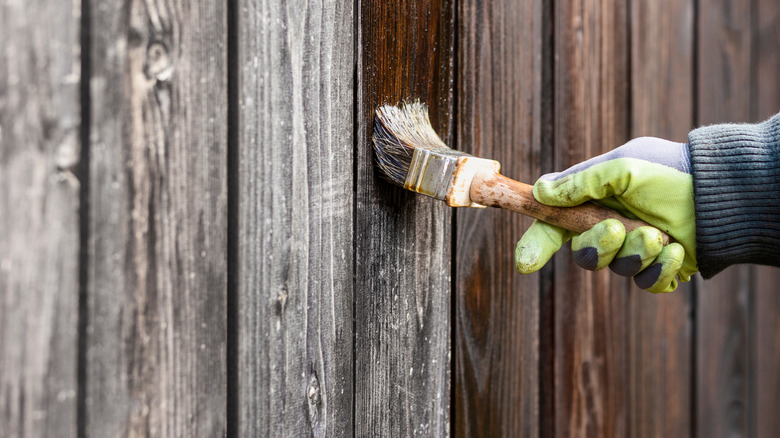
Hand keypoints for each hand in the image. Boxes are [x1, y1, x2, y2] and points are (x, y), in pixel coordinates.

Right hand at [515, 137, 696, 292]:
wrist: (723, 191)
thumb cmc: (671, 171)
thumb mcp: (623, 166)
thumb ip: (581, 182)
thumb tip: (542, 192)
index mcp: (594, 201)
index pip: (555, 225)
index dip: (537, 244)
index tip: (525, 263)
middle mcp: (610, 227)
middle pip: (582, 254)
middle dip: (596, 244)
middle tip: (616, 228)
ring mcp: (635, 250)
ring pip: (615, 269)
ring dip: (635, 252)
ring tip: (658, 233)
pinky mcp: (660, 270)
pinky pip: (646, 283)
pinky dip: (659, 268)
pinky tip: (675, 249)